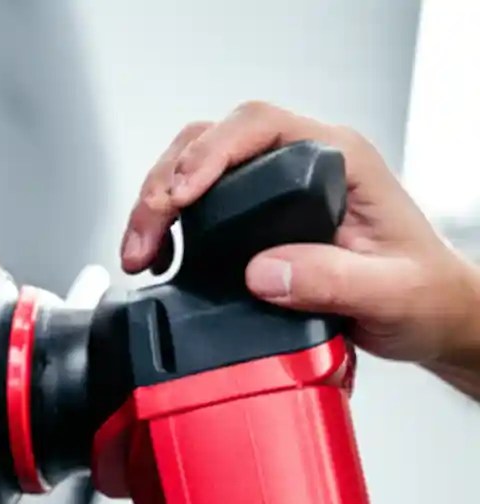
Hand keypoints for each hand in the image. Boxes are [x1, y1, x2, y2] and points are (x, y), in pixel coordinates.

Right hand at [120, 101, 479, 370]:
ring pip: (193, 167)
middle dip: (165, 184)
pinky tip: (157, 256)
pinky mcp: (253, 216)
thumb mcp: (391, 291)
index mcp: (338, 159)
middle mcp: (301, 162)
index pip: (260, 125)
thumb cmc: (422, 293)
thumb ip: (334, 280)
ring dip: (155, 205)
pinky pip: (197, 202)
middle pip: (211, 141)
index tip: (182, 195)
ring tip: (139, 251)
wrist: (426, 314)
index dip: (211, 153)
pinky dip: (166, 226)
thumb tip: (262, 271)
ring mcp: (273, 186)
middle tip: (145, 235)